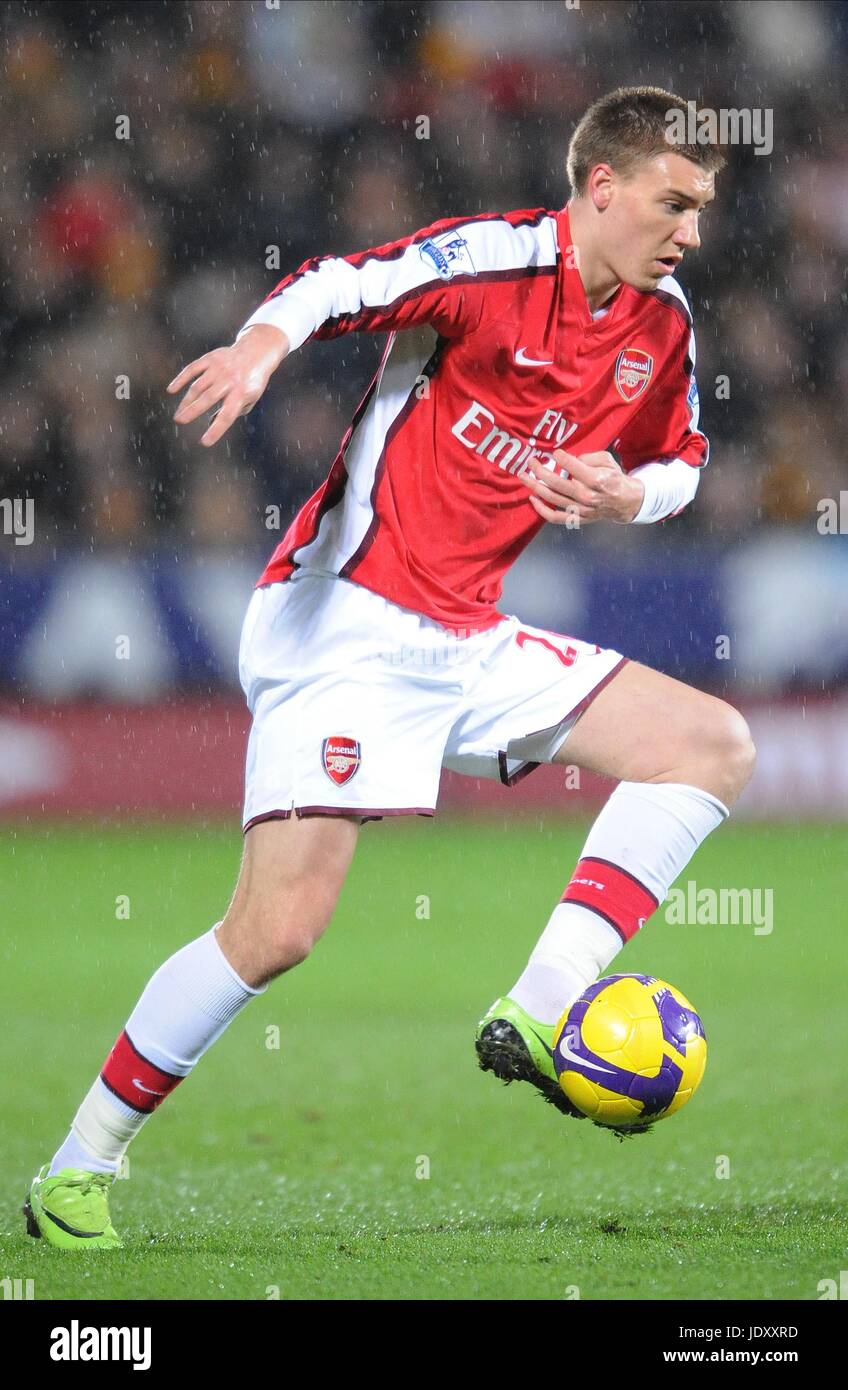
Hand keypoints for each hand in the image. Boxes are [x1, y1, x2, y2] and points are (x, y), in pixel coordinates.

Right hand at [166, 324, 289, 446]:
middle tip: (179, 421)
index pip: (227, 416)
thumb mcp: (250, 399)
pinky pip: (192, 369)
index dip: (215, 430)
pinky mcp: (210, 358)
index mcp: (242, 394)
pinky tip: (171, 390)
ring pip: (198, 386)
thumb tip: (211, 423)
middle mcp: (230, 380)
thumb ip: (233, 412)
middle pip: (208, 398)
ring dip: (186, 401)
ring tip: (179, 415)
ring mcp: (219, 368)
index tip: (204, 442)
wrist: (256, 353)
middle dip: (192, 411)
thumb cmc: (251, 382)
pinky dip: (181, 379)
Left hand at [520, 449, 644, 524]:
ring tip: (524, 477)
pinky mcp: (577, 518)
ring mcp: (580, 509)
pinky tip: (533, 499)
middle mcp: (586, 495)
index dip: (560, 458)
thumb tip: (569, 459)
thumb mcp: (607, 460)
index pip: (572, 466)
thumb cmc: (615, 478)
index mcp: (595, 480)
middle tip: (531, 462)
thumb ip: (588, 457)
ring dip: (534, 486)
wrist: (624, 502)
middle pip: (556, 482)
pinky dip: (541, 509)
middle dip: (539, 470)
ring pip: (552, 498)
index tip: (554, 452)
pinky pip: (555, 517)